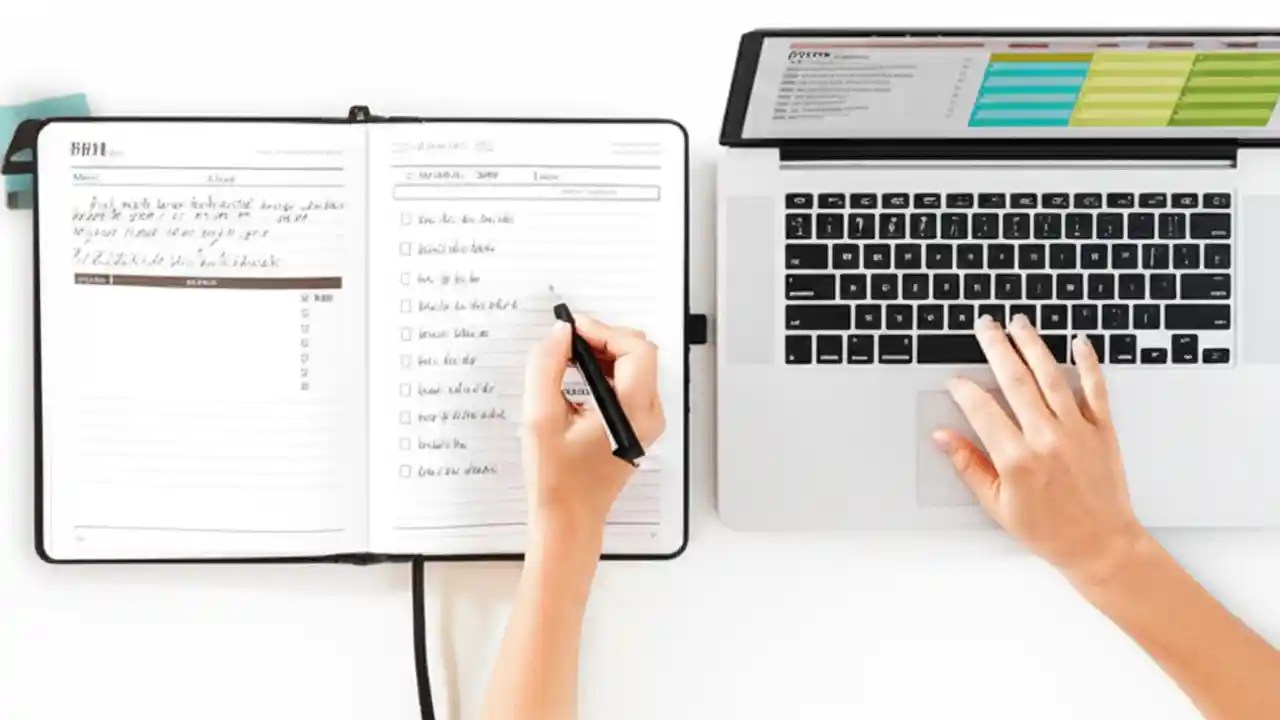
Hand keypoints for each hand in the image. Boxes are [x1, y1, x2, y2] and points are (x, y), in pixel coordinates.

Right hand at [522, 316, 664, 537]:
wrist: (568, 517)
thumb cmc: (558, 480)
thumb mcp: (540, 418)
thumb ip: (546, 367)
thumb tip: (559, 334)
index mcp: (633, 413)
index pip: (636, 349)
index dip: (604, 330)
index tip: (573, 330)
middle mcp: (648, 416)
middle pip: (639, 353)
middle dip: (603, 339)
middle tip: (567, 342)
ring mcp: (646, 421)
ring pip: (635, 365)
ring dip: (603, 354)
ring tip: (566, 359)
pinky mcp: (637, 424)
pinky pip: (629, 383)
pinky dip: (604, 371)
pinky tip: (575, 377)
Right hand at [933, 314, 1149, 587]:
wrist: (1101, 545)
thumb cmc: (1049, 531)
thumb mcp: (997, 504)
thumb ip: (969, 465)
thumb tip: (943, 438)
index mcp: (1016, 459)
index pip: (982, 409)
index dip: (964, 390)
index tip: (955, 381)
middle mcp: (1046, 438)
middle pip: (1015, 380)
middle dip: (996, 347)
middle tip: (985, 326)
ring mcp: (1077, 431)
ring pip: (1050, 376)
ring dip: (1032, 345)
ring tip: (1019, 324)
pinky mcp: (1103, 430)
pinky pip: (1095, 389)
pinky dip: (1088, 363)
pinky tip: (1079, 343)